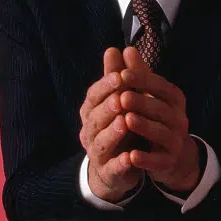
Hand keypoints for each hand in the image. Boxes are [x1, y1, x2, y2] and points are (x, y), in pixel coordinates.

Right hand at [79, 47, 143, 201]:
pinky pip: (113, 167)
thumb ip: (117, 78)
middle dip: (108, 107)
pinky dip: (121, 162)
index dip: (106, 86)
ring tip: (125, 122)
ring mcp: (97, 153)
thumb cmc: (120, 126)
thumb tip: (114, 49)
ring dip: (112, 132)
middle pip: (95, 118)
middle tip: (121, 98)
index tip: (121, 75)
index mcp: (91, 112)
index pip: (94, 96)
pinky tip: (130, 157)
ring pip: (101, 142)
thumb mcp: (120, 100)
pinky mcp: (109, 172)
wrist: (117, 166)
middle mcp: (90, 131)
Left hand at [118, 46, 201, 193]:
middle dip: (142, 102)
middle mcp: (179, 118)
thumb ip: (138, 75)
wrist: (173, 155)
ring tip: (127, 120)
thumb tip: (126, 49)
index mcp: (174, 99)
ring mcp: (176, 141)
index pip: (160, 86)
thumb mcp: (149, 96)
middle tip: (122, 97)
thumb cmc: (156, 118)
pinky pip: (158, 160)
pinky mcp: (169, 161)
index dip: (142, 80)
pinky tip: (131, 156)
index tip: (123, 74)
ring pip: (161, 133)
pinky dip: (146, 158)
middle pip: (161, 109)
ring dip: (144, 127)